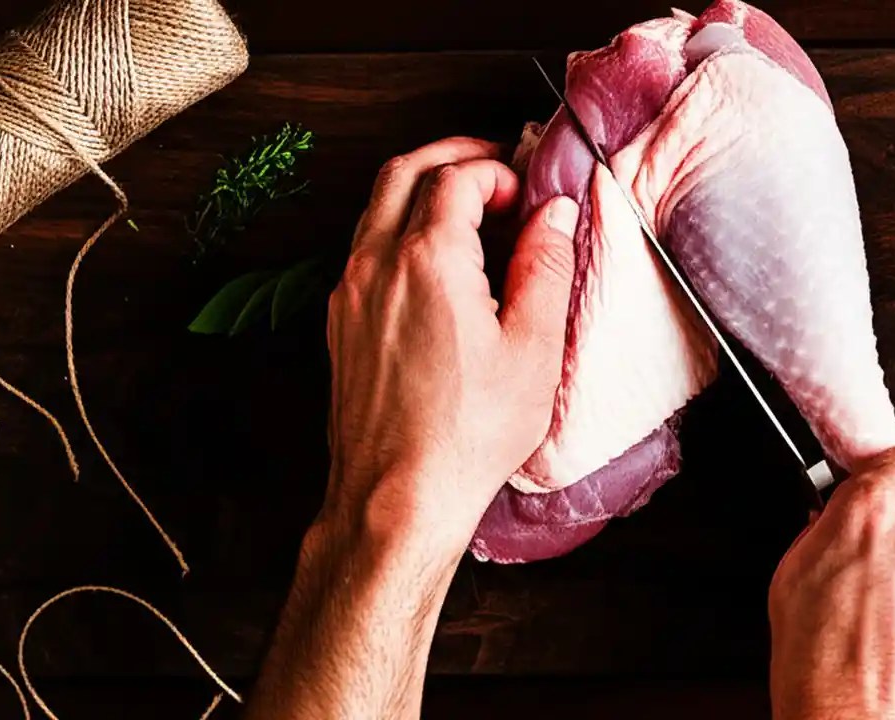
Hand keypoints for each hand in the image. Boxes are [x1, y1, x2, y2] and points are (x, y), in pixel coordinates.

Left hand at [325, 136, 578, 545]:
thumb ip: (545, 268)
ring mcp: (350, 294)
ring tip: (465, 206)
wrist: (397, 497)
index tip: (525, 193)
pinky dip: (396, 226)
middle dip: (452, 156)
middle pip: (405, 171)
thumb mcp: (533, 351)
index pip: (458, 177)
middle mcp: (376, 265)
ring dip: (420, 188)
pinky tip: (432, 259)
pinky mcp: (340, 323)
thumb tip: (554, 214)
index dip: (497, 171)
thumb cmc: (468, 434)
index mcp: (428, 261)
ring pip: (375, 206)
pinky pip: (364, 248)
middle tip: (492, 166)